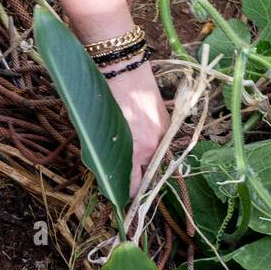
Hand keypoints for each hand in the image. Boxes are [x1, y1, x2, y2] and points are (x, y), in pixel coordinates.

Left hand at [105, 63, 169, 196]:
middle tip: (129, 187)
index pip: (137, 185)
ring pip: (156, 157)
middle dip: (141, 182)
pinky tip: (142, 144)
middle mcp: (154, 144)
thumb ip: (110, 155)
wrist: (122, 67)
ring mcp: (163, 132)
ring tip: (136, 166)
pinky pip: (162, 142)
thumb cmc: (106, 98)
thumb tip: (111, 171)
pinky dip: (153, 147)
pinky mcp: (167, 120)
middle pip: (150, 174)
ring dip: (147, 163)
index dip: (130, 194)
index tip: (125, 202)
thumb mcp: (103, 132)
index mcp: (138, 150)